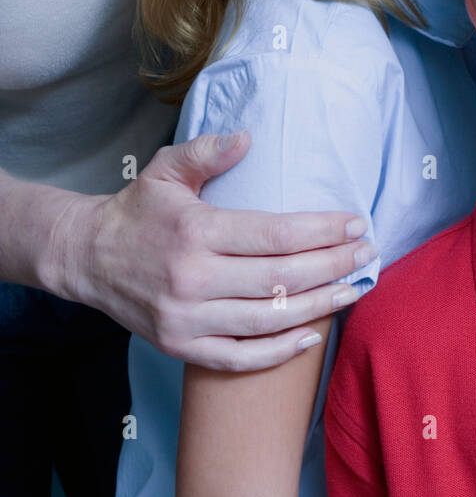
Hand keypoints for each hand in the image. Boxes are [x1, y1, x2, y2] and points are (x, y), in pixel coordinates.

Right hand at [51, 132, 375, 369]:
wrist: (86, 258)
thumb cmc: (137, 211)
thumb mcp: (166, 171)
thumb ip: (207, 152)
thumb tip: (248, 138)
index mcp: (196, 232)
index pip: (275, 235)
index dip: (321, 231)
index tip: (355, 223)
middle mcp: (193, 279)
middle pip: (281, 278)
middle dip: (334, 266)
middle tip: (368, 254)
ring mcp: (187, 319)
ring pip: (268, 320)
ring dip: (319, 306)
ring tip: (354, 290)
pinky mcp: (180, 347)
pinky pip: (240, 358)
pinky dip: (279, 352)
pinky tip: (312, 335)